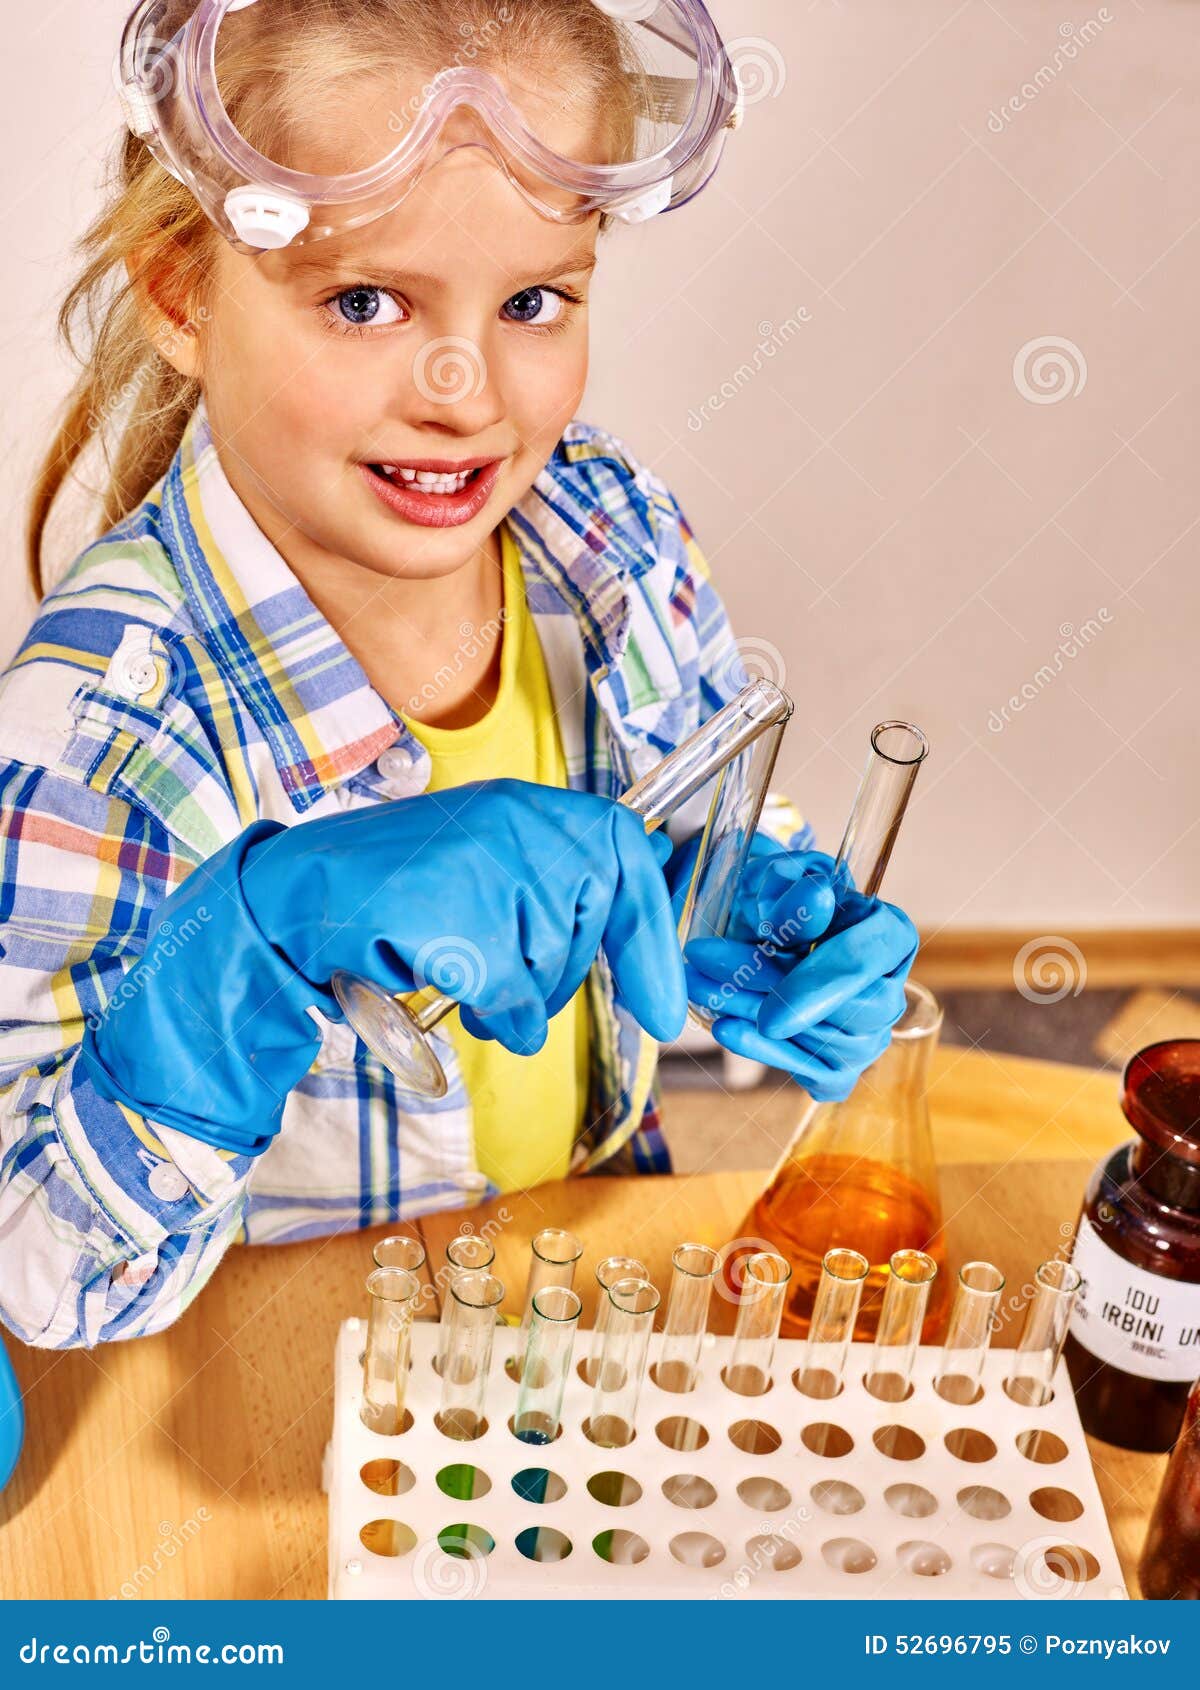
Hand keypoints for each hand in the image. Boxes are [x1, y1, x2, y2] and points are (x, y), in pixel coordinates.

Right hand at [82, 781, 685, 1152]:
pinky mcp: (450, 914)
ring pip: (548, 970)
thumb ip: (558, 888)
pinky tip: (462, 1007)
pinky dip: (492, 1018)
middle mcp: (513, 822)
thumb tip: (650, 935)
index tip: (667, 1006)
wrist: (294, 896)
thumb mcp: (485, 867)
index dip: (652, 933)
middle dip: (556, 979)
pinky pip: (508, 996)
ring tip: (467, 983)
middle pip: (586, 928)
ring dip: (517, 1003)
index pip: (624, 852)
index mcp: (526, 806)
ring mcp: (481, 864)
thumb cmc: (395, 891)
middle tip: (510, 987)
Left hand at [684, 846, 917, 1100]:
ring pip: (820, 1041)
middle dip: (770, 991)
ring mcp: (868, 1038)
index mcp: (890, 935)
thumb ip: (795, 890)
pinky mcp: (838, 1069)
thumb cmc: (774, 900)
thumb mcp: (779, 879)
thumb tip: (815, 898)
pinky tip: (726, 1027)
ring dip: (750, 1012)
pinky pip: (807, 1069)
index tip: (771, 1009)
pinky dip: (762, 1051)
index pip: (869, 961)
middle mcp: (889, 994)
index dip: (823, 982)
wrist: (751, 930)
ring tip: (698, 984)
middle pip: (846, 1010)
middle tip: (703, 963)